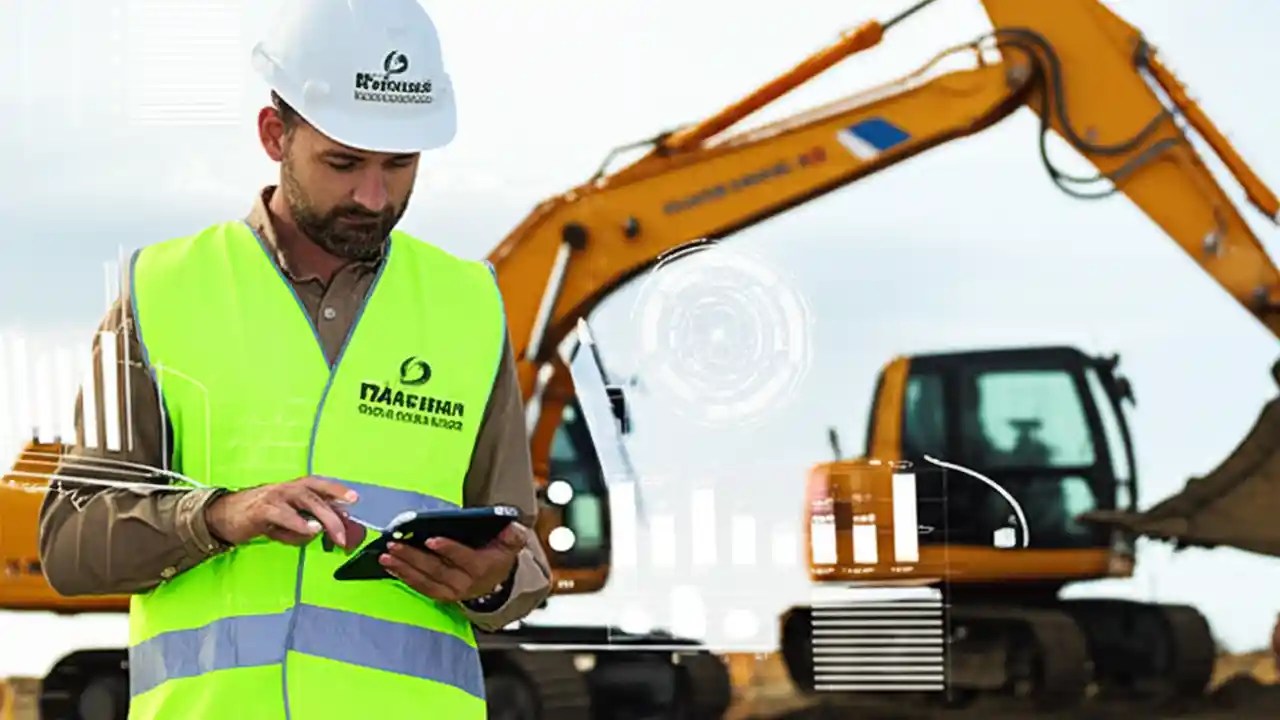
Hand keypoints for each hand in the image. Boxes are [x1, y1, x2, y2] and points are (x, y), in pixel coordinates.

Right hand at [205, 476, 366, 550]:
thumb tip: (325, 532)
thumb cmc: (259, 515)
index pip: (321, 485)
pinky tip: (309, 531)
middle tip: (344, 536)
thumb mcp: (286, 520)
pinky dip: (299, 523)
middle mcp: (288, 488)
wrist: (224, 515)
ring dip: (321, 518)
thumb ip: (306, 524)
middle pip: (317, 497)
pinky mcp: (262, 509)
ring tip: (330, 533)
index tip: (355, 498)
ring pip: (305, 501)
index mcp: (295, 488)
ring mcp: (276, 496)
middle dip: (334, 517)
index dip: (338, 490)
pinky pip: (285, 515)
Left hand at [379, 524, 525, 603]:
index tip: (430, 539)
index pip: (463, 558)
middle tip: (394, 545)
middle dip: (414, 557)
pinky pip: (421, 588)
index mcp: (482, 567)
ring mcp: (451, 592)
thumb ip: (513, 535)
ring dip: (403, 568)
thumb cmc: (499, 555)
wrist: (497, 581)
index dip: (448, 549)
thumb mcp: (512, 543)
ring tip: (386, 556)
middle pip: (437, 570)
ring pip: (425, 581)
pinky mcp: (441, 596)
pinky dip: (404, 578)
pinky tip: (390, 567)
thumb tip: (511, 526)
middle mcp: (465, 583)